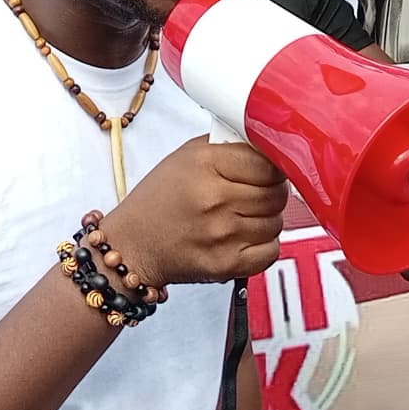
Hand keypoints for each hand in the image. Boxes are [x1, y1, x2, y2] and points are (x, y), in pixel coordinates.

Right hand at [106, 135, 287, 287]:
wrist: (131, 245)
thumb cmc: (158, 200)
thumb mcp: (186, 156)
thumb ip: (228, 146)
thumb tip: (269, 145)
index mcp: (204, 164)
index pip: (268, 162)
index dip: (272, 166)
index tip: (265, 170)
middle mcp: (214, 198)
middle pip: (276, 193)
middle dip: (271, 191)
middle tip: (254, 192)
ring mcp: (222, 234)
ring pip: (276, 221)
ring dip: (266, 218)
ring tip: (243, 215)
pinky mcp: (227, 265)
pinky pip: (271, 251)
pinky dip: (264, 245)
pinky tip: (244, 237)